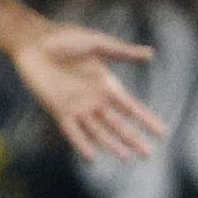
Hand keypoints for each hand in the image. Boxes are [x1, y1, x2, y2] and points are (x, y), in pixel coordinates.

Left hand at [7, 20, 167, 164]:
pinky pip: (72, 131)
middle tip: (149, 154)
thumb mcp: (98, 43)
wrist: (34, 42)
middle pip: (118, 124)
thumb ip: (123, 52)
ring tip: (127, 158)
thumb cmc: (65, 38)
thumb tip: (150, 54)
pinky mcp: (59, 110)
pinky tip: (92, 158)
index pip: (132, 107)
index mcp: (106, 84)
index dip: (146, 120)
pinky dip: (82, 144)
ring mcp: (77, 107)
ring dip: (112, 145)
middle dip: (134, 139)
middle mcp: (94, 100)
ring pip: (99, 132)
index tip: (162, 133)